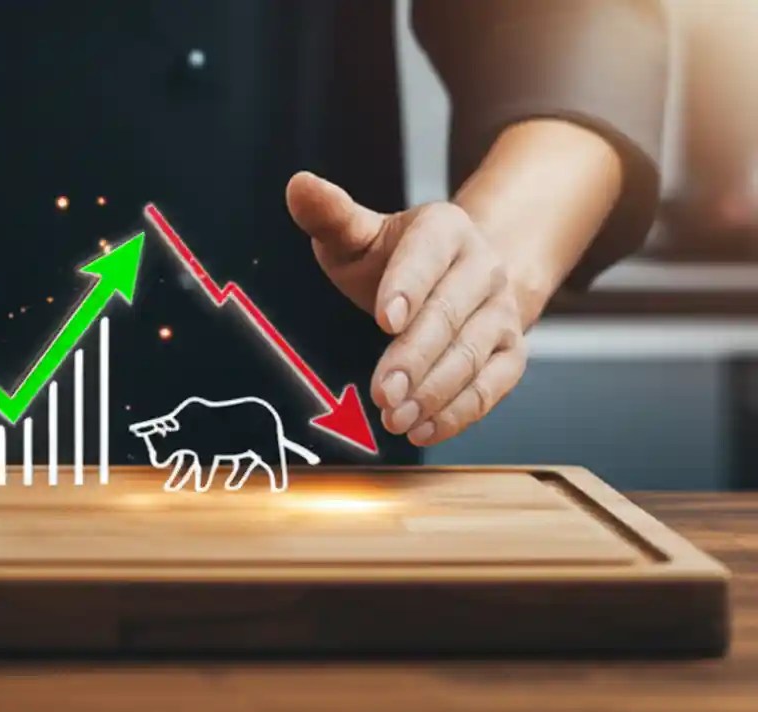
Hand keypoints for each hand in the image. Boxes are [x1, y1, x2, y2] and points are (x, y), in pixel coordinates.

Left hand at [286, 171, 526, 445]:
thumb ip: (330, 215)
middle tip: (381, 392)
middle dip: (415, 357)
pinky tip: (425, 429)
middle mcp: (483, 267)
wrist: (456, 274)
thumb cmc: (391, 258)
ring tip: (395, 417)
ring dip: (435, 391)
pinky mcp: (511, 351)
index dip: (407, 287)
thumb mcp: (358, 234)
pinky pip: (494, 385)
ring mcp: (502, 312)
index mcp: (445, 229)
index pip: (427, 256)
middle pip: (450, 314)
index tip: (384, 319)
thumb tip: (298, 184)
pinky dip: (461, 412)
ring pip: (473, 354)